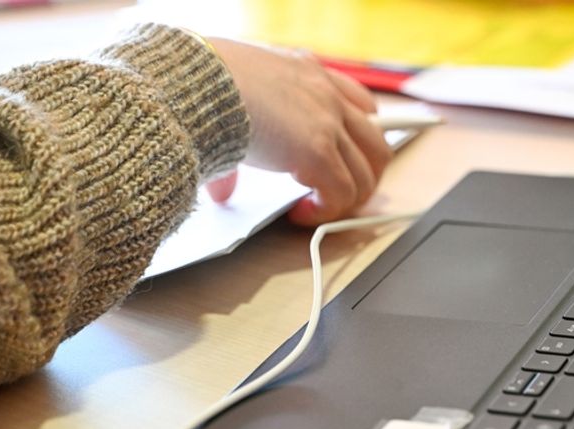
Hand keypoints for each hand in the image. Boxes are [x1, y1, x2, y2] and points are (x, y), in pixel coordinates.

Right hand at [203, 38, 392, 225]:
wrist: (197, 84)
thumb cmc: (204, 85)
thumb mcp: (233, 99)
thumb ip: (239, 139)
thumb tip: (223, 190)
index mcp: (307, 70)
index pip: (360, 103)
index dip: (360, 137)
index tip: (346, 158)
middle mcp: (325, 93)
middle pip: (376, 143)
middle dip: (366, 175)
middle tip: (341, 195)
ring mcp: (327, 121)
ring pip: (367, 173)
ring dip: (348, 199)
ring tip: (321, 209)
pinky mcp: (319, 150)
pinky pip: (342, 194)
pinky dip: (326, 211)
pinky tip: (301, 214)